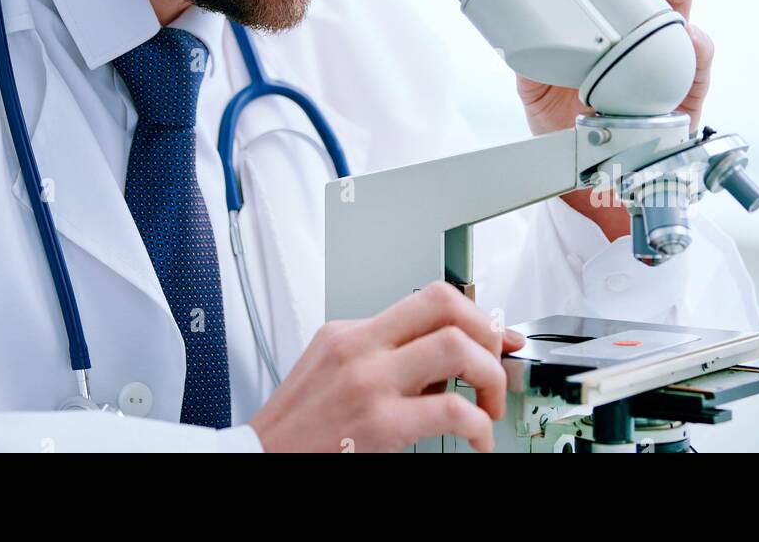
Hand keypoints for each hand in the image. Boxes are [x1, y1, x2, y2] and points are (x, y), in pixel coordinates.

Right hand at [248, 281, 525, 452]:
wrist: (260, 459)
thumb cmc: (297, 426)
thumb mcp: (330, 370)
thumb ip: (378, 357)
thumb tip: (440, 366)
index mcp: (349, 332)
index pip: (428, 298)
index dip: (477, 314)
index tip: (498, 337)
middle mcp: (360, 346)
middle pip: (444, 303)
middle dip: (487, 332)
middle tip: (494, 366)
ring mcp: (369, 381)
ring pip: (455, 346)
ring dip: (489, 376)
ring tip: (488, 405)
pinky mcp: (379, 422)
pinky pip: (452, 410)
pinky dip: (479, 426)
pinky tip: (476, 439)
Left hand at [516, 0, 714, 238]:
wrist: (591, 178)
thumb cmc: (570, 122)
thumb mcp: (536, 84)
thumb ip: (528, 53)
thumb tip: (505, 28)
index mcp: (606, 17)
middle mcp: (640, 25)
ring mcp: (667, 50)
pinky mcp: (689, 83)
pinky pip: (699, 53)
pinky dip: (692, 39)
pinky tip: (680, 31)